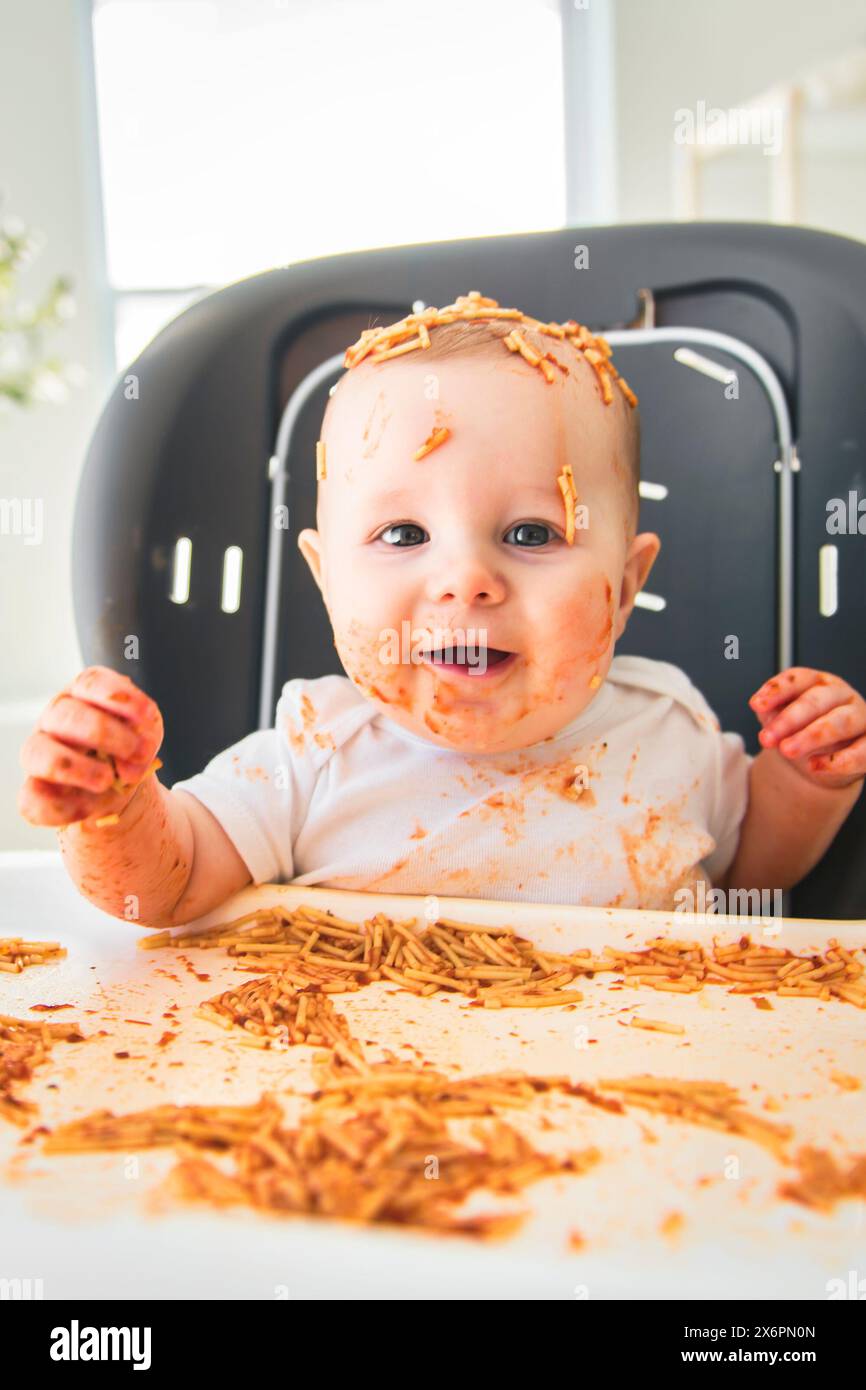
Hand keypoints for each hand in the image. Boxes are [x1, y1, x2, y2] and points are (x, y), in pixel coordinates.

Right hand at [18, 666, 163, 826]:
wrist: (118, 785)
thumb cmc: (127, 748)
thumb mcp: (146, 736)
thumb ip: (145, 738)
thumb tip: (131, 762)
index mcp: (84, 696)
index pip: (91, 682)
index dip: (119, 696)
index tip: (147, 715)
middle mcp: (56, 719)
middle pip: (66, 714)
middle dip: (105, 733)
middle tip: (138, 752)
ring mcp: (40, 753)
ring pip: (38, 753)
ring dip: (76, 767)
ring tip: (107, 780)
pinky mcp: (35, 790)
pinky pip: (33, 800)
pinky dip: (62, 807)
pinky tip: (89, 808)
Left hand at [749, 667, 865, 789]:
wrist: (824, 759)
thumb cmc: (802, 731)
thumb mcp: (782, 721)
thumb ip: (773, 714)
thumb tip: (763, 710)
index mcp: (818, 682)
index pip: (798, 678)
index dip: (777, 691)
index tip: (756, 705)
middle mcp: (841, 695)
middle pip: (817, 701)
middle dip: (789, 720)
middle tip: (767, 738)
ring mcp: (860, 717)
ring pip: (840, 722)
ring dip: (812, 737)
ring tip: (787, 750)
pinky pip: (861, 752)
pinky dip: (839, 761)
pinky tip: (816, 766)